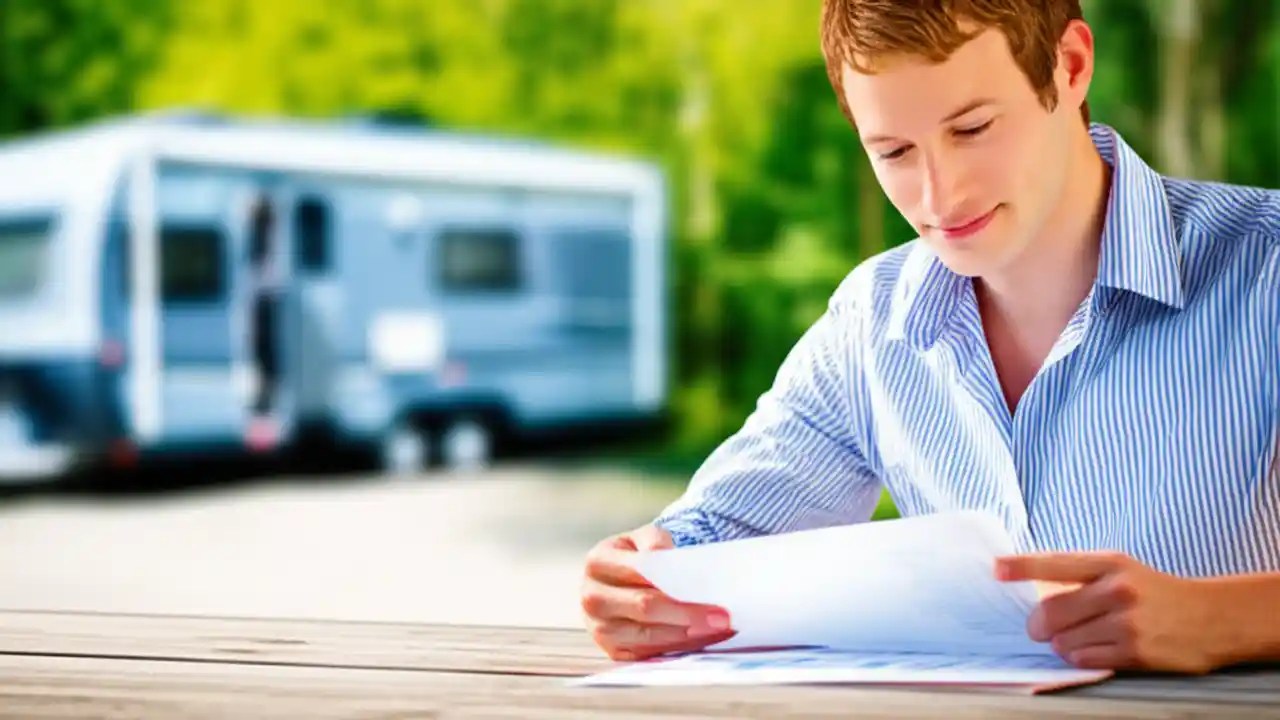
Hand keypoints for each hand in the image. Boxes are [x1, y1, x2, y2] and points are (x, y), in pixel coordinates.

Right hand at [581, 525, 734, 660]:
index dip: (675, 580)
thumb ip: (656, 542)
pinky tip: (702, 639)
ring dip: (688, 635)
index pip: (640, 571)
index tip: (709, 589)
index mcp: (598, 562)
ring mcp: (599, 627)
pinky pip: (648, 653)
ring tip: (719, 630)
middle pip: (645, 607)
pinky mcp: (611, 650)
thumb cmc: (635, 557)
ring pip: (648, 636)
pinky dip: (679, 648)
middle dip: (688, 613)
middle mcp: (592, 596)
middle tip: (722, 617)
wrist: (616, 581)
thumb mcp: (643, 538)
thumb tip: (671, 559)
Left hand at [995, 551, 1223, 672]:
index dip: (1022, 567)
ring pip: (1063, 641)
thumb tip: (1032, 590)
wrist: (1211, 617)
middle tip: (1041, 628)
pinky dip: (1081, 658)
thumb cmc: (1155, 592)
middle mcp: (1117, 590)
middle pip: (1049, 612)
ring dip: (1063, 644)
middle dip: (1038, 625)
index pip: (1055, 563)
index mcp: (1109, 563)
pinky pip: (1084, 660)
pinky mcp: (1135, 652)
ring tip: (1084, 637)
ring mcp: (1127, 623)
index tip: (996, 569)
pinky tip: (1098, 649)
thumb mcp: (1120, 570)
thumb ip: (1079, 577)